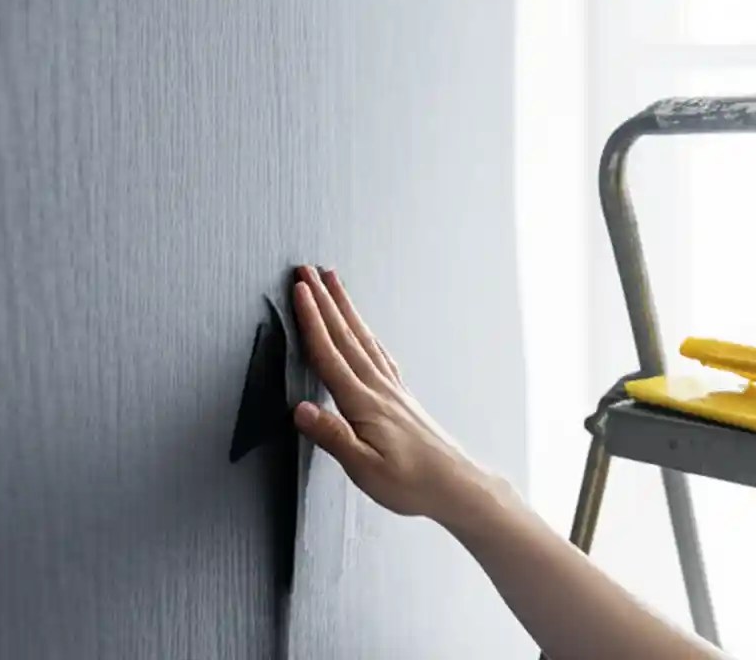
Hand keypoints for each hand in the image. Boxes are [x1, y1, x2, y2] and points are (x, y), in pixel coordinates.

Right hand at [290, 266, 500, 526]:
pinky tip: (363, 329)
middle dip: (324, 301)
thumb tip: (299, 409)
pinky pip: (378, 353)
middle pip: (345, 336)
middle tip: (307, 269)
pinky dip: (366, 333)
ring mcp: (392, 389)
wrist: (456, 485)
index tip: (299, 290)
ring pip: (363, 338)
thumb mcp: (365, 468)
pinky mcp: (400, 397)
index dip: (312, 321)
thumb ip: (332, 436)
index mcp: (363, 404)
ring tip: (333, 282)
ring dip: (345, 308)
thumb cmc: (410, 483)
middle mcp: (378, 388)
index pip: (330, 355)